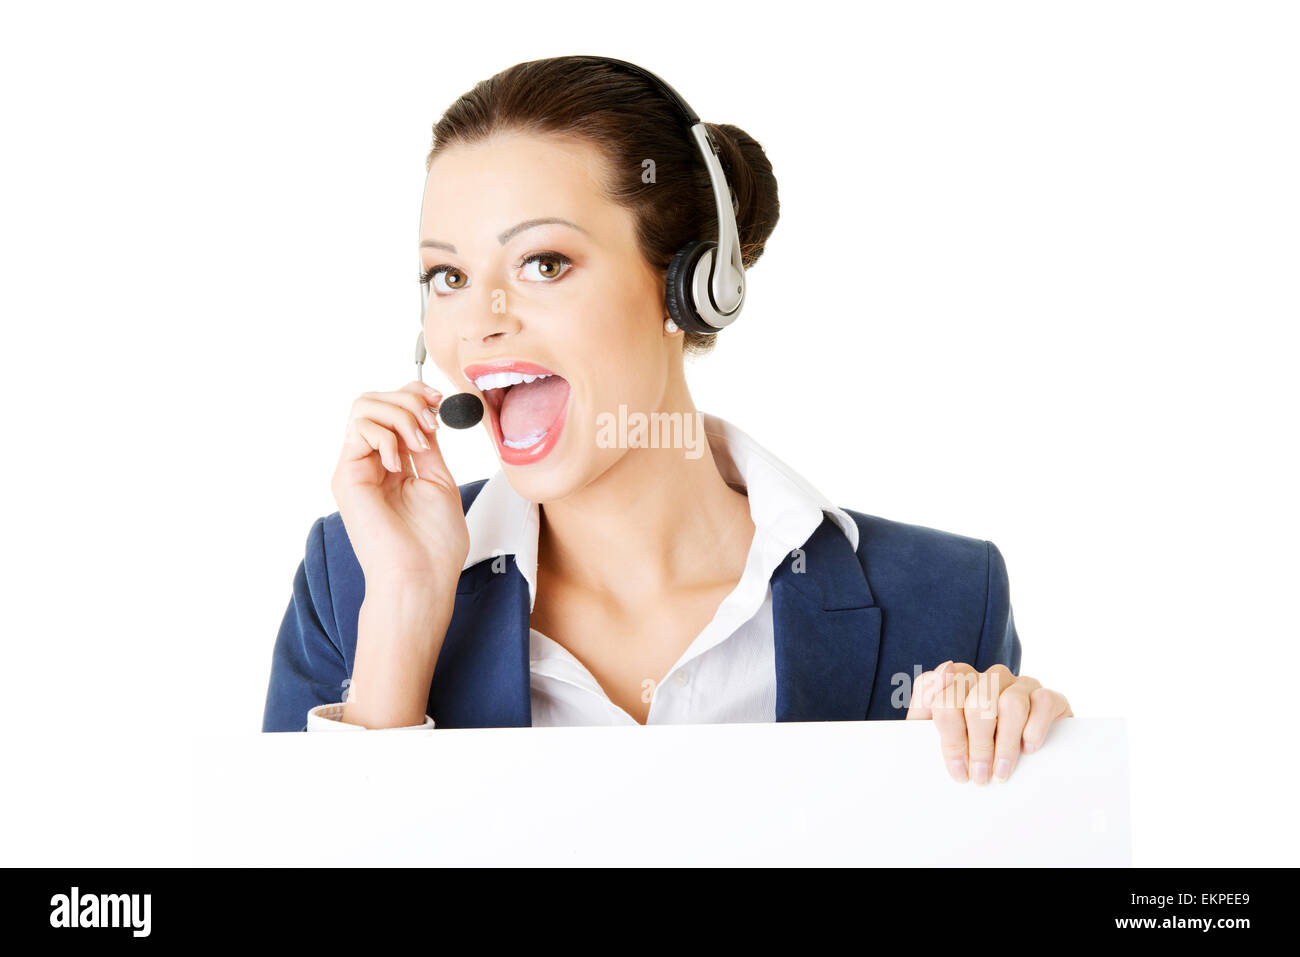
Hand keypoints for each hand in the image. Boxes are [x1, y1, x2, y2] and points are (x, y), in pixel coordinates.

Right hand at [330, 380, 469, 589]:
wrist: (420, 577)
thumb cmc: (434, 544)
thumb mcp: (438, 482)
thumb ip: (427, 448)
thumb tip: (426, 415)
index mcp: (392, 465)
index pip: (392, 410)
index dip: (415, 395)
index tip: (442, 401)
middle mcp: (369, 463)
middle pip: (374, 401)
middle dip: (408, 400)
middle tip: (431, 424)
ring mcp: (355, 468)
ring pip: (363, 406)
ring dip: (399, 415)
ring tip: (417, 445)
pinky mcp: (346, 476)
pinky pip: (359, 428)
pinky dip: (385, 435)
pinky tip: (398, 463)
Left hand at [906, 661, 1072, 783]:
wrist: (1021, 760)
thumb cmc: (970, 747)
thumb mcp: (937, 734)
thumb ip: (924, 710)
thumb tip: (935, 684)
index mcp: (957, 680)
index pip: (945, 695)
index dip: (951, 737)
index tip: (957, 769)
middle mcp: (989, 678)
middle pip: (978, 701)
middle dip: (977, 744)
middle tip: (979, 776)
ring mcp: (1020, 684)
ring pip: (1011, 703)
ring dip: (1005, 744)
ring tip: (1001, 772)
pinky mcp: (1049, 696)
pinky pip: (1043, 701)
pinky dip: (1034, 729)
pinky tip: (1029, 749)